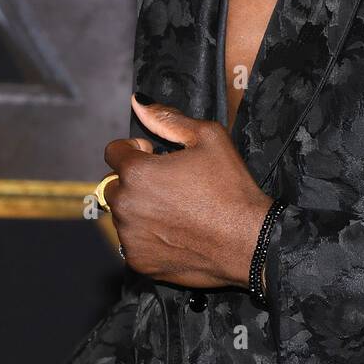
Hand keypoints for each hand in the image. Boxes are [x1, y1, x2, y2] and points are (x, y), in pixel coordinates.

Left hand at [101, 95, 273, 288]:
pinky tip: (177, 232)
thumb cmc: (231, 188)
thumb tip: (139, 101)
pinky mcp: (139, 262)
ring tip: (177, 210)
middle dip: (135, 181)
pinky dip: (148, 236)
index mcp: (137, 172)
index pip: (113, 152)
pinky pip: (133, 243)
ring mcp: (130, 237)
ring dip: (140, 209)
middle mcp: (126, 205)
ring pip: (123, 215)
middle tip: (170, 185)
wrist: (249, 242)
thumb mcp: (208, 138)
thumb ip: (167, 118)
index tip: (155, 156)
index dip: (135, 150)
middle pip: (114, 185)